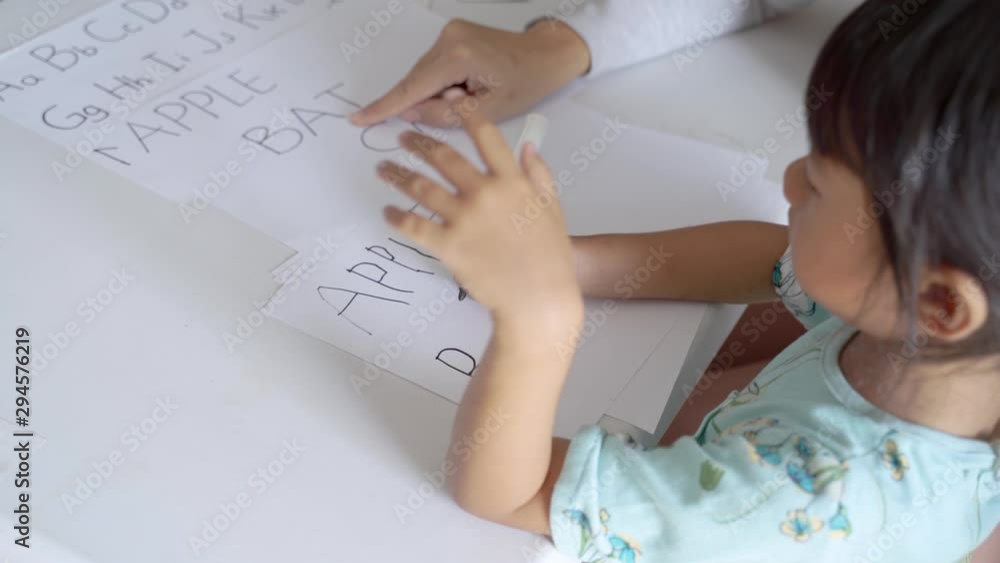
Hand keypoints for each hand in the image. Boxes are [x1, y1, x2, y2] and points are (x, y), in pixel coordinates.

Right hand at [352, 18, 590, 127]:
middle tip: (465, 106)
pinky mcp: (453, 34)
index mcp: (459, 57)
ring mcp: (450, 32)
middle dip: (427, 103)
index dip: (385, 107)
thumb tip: (410, 112)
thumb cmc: (527, 84)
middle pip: (418, 81)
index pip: (412, 88)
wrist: (546, 54)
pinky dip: (443, 83)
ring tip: (474, 95)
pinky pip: (434, 67)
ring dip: (438, 93)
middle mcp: (449, 38)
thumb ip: (445, 116)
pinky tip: (467, 87)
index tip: (358, 119)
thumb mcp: (489, 111)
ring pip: (425, 75)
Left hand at [377, 112, 582, 327]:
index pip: (485, 137)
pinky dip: (396, 217)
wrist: (537, 299)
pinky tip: (388, 211)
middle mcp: (484, 193)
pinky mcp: (447, 245)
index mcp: (512, 181)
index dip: (466, 115)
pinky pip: (413, 226)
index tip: (451, 103)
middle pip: (444, 158)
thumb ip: (539, 175)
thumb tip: (526, 146)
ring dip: (398, 175)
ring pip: (421, 187)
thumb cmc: (550, 256)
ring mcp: (463, 219)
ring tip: (383, 169)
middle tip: (403, 138)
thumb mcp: (552, 209)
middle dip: (419, 143)